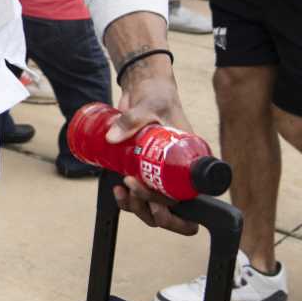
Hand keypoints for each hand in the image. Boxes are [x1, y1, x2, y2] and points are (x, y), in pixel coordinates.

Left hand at [108, 54, 197, 234]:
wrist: (142, 89)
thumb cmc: (156, 96)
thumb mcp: (150, 105)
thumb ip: (133, 119)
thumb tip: (112, 138)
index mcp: (190, 161)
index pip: (189, 196)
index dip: (175, 207)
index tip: (156, 200)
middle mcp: (176, 172)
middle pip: (172, 209)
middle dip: (153, 210)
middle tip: (133, 190)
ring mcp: (158, 174)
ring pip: (154, 207)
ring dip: (138, 207)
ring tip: (123, 189)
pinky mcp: (141, 171)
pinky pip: (137, 197)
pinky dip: (127, 200)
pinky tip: (118, 191)